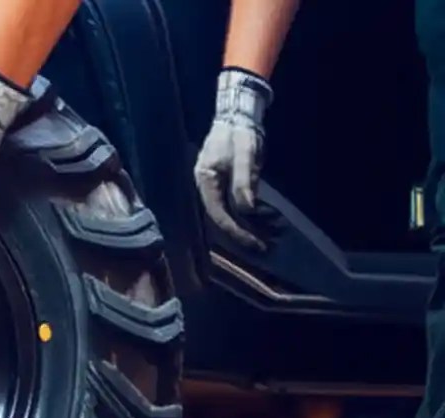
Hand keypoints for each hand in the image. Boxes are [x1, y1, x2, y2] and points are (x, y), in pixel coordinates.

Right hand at [194, 68, 273, 250]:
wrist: (237, 113)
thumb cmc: (238, 133)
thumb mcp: (244, 156)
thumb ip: (243, 183)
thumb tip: (247, 211)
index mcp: (205, 181)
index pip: (218, 214)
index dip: (236, 230)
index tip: (254, 242)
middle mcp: (207, 186)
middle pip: (223, 217)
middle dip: (243, 232)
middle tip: (264, 246)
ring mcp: (216, 184)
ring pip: (230, 211)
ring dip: (249, 224)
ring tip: (270, 234)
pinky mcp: (227, 181)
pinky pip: (236, 203)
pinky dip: (251, 212)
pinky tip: (265, 217)